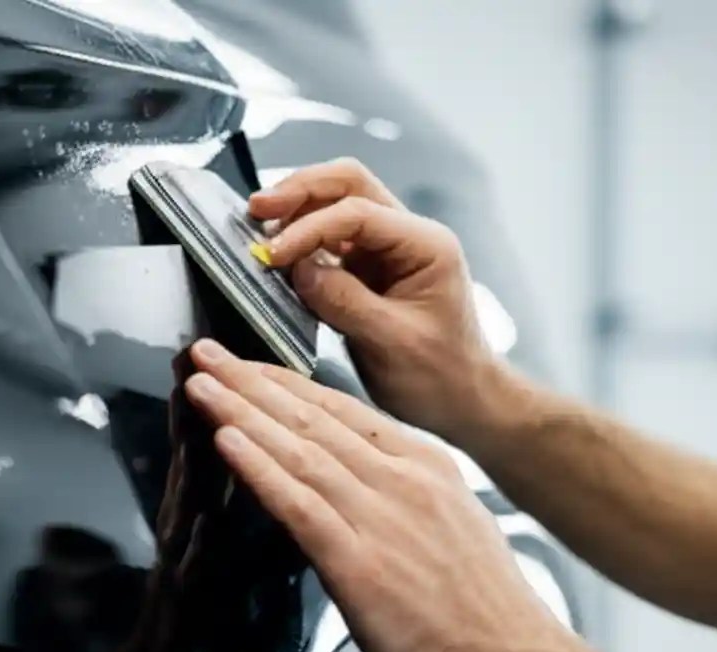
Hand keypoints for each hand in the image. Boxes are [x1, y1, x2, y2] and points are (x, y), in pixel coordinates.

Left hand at [181, 338, 580, 651]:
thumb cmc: (487, 612)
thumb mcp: (453, 525)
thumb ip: (404, 495)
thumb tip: (358, 482)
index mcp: (426, 465)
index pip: (342, 409)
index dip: (285, 383)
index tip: (247, 365)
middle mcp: (404, 479)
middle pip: (312, 416)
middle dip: (250, 381)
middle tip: (206, 352)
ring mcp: (384, 518)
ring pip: (299, 449)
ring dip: (241, 411)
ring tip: (201, 383)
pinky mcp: (363, 564)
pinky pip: (301, 503)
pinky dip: (258, 468)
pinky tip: (226, 441)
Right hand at [249, 158, 496, 439]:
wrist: (460, 401)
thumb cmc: (440, 375)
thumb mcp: (392, 342)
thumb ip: (344, 301)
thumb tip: (298, 270)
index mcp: (426, 244)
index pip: (359, 212)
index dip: (310, 228)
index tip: (274, 254)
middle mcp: (407, 236)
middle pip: (349, 185)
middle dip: (301, 190)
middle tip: (256, 207)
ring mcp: (385, 250)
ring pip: (336, 204)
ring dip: (296, 211)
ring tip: (259, 229)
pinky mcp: (366, 270)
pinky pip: (328, 241)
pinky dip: (300, 242)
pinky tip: (277, 256)